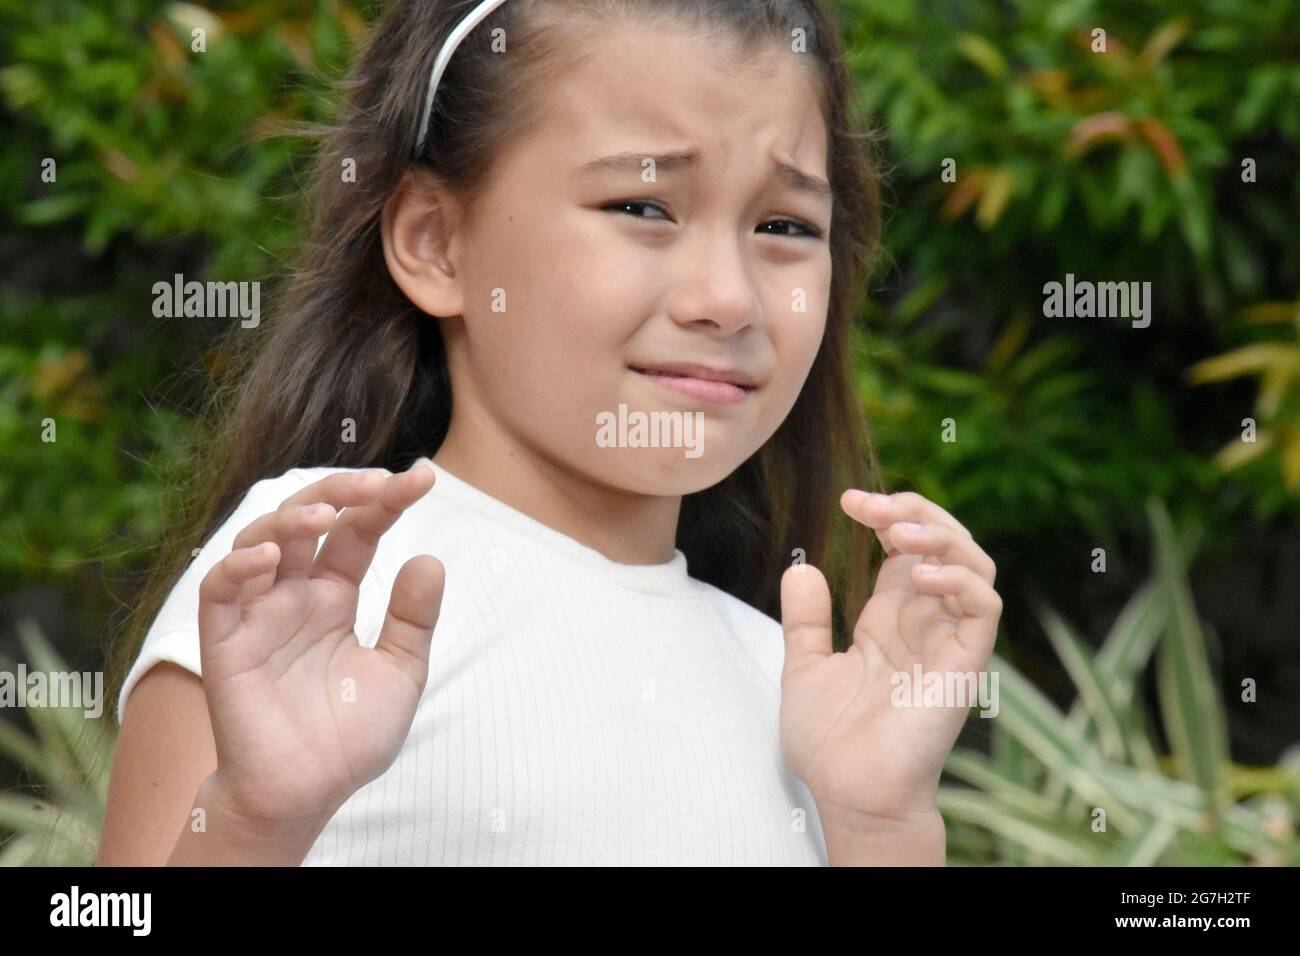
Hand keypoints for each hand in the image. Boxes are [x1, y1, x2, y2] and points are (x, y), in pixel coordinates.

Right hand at [196, 465, 443, 825]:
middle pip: (308, 519)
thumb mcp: (400, 671)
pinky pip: (220, 592)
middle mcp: (294, 595)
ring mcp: (258, 615)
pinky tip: (271, 557)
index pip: (357, 531)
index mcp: (335, 596)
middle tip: (379, 482)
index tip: (425, 478)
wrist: (306, 794)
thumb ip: (413, 618)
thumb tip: (431, 558)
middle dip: (341, 490)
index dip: (386, 501)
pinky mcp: (225, 643)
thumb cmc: (348, 737)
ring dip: (290, 518)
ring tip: (326, 512)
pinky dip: (239, 567)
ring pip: (260, 541)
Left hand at [779, 490, 1001, 826]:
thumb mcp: (805, 666)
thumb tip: (801, 566)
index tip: (848, 502)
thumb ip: (806, 619)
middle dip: (913, 511)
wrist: (850, 793)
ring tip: (898, 531)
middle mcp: (925, 622)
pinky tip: (920, 576)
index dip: (886, 515)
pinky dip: (961, 581)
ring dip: (942, 535)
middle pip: (944, 542)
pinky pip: (985, 608)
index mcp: (890, 618)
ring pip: (974, 564)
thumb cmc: (831, 742)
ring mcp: (948, 640)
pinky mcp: (966, 664)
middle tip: (871, 507)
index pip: (905, 547)